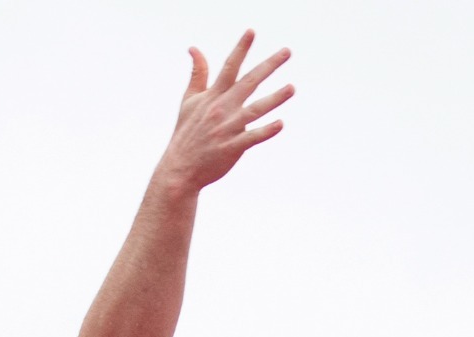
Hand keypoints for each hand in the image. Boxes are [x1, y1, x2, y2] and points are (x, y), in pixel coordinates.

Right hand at [156, 30, 293, 191]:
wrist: (180, 167)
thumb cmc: (186, 132)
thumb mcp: (189, 100)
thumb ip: (197, 74)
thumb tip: (194, 48)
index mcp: (213, 96)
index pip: (230, 67)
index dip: (241, 49)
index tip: (252, 31)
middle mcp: (222, 108)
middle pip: (249, 82)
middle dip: (269, 66)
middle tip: (287, 51)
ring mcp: (228, 128)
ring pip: (255, 110)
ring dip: (275, 98)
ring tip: (292, 88)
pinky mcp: (232, 147)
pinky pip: (252, 138)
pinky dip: (266, 131)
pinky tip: (280, 124)